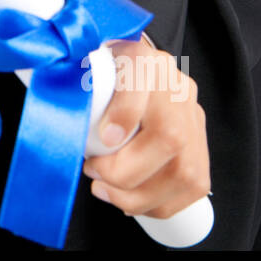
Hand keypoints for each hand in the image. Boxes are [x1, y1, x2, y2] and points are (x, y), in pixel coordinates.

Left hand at [81, 37, 209, 218]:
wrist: (133, 66)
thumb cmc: (101, 74)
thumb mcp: (81, 70)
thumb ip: (71, 87)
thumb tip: (60, 121)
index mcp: (139, 56)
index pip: (139, 75)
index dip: (125, 112)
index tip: (104, 138)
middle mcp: (173, 84)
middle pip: (169, 136)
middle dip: (125, 172)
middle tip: (94, 173)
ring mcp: (192, 114)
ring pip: (184, 171)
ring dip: (140, 196)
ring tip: (108, 192)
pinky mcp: (201, 141)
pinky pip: (193, 186)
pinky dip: (160, 204)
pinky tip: (133, 200)